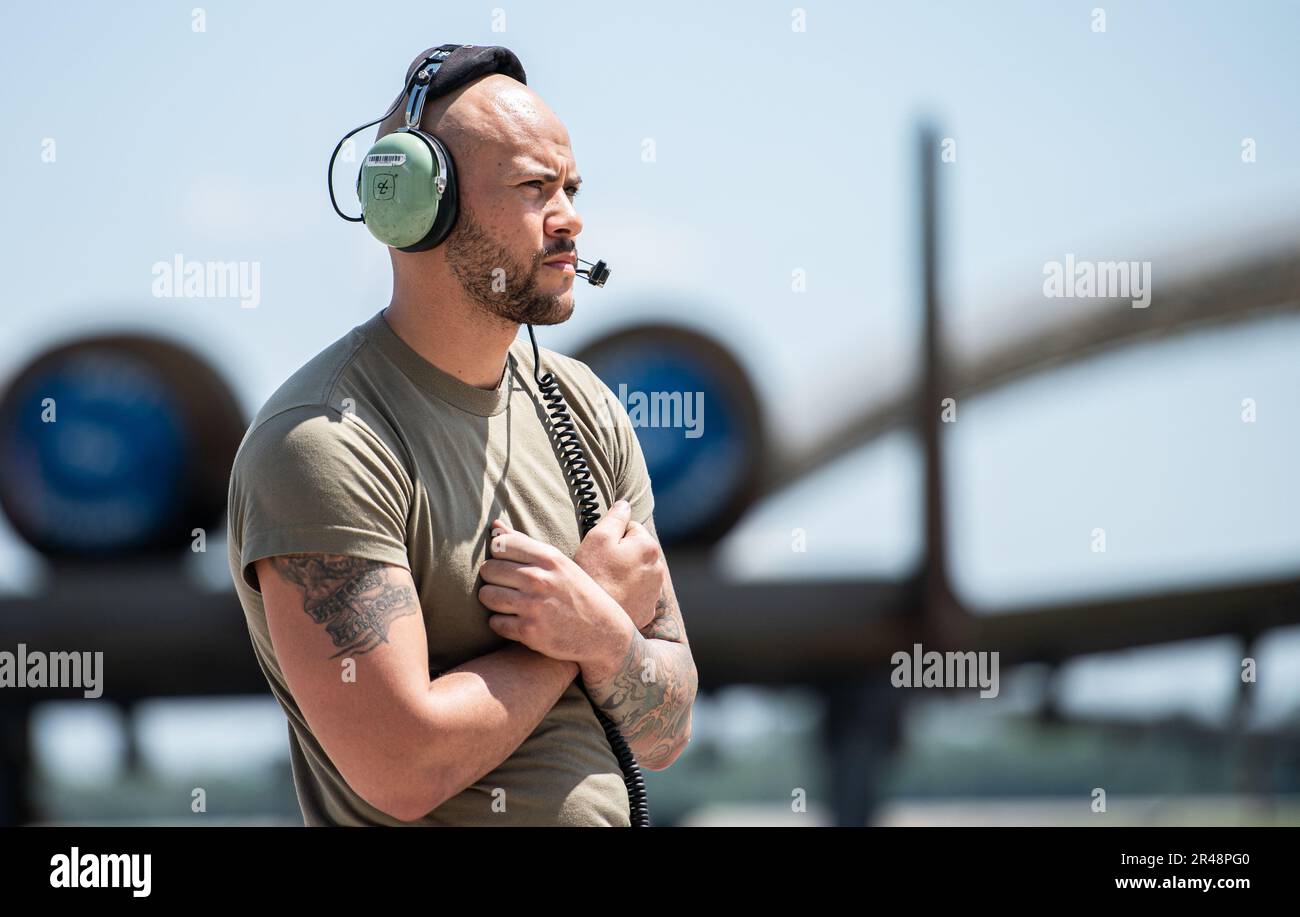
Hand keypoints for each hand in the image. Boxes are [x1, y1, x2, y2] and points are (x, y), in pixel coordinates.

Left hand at [478, 517, 635, 674]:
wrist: (604, 632)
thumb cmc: (578, 593)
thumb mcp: (559, 563)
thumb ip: (524, 543)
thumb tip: (494, 526)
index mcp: (548, 557)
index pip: (500, 545)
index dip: (498, 555)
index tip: (508, 565)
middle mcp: (539, 579)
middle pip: (488, 570)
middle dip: (493, 579)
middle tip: (507, 587)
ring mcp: (533, 606)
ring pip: (486, 596)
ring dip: (494, 601)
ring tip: (509, 604)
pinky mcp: (529, 631)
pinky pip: (495, 623)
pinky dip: (501, 624)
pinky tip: (516, 621)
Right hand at [572, 500, 665, 631]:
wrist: (594, 620)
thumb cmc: (593, 574)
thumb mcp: (598, 537)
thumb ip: (615, 517)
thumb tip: (625, 504)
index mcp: (649, 546)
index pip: (630, 528)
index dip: (611, 536)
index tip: (601, 550)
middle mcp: (659, 568)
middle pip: (636, 551)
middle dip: (621, 555)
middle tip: (601, 567)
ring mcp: (655, 592)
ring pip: (637, 572)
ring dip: (625, 573)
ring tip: (606, 583)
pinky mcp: (648, 610)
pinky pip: (637, 593)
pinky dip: (627, 593)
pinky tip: (612, 597)